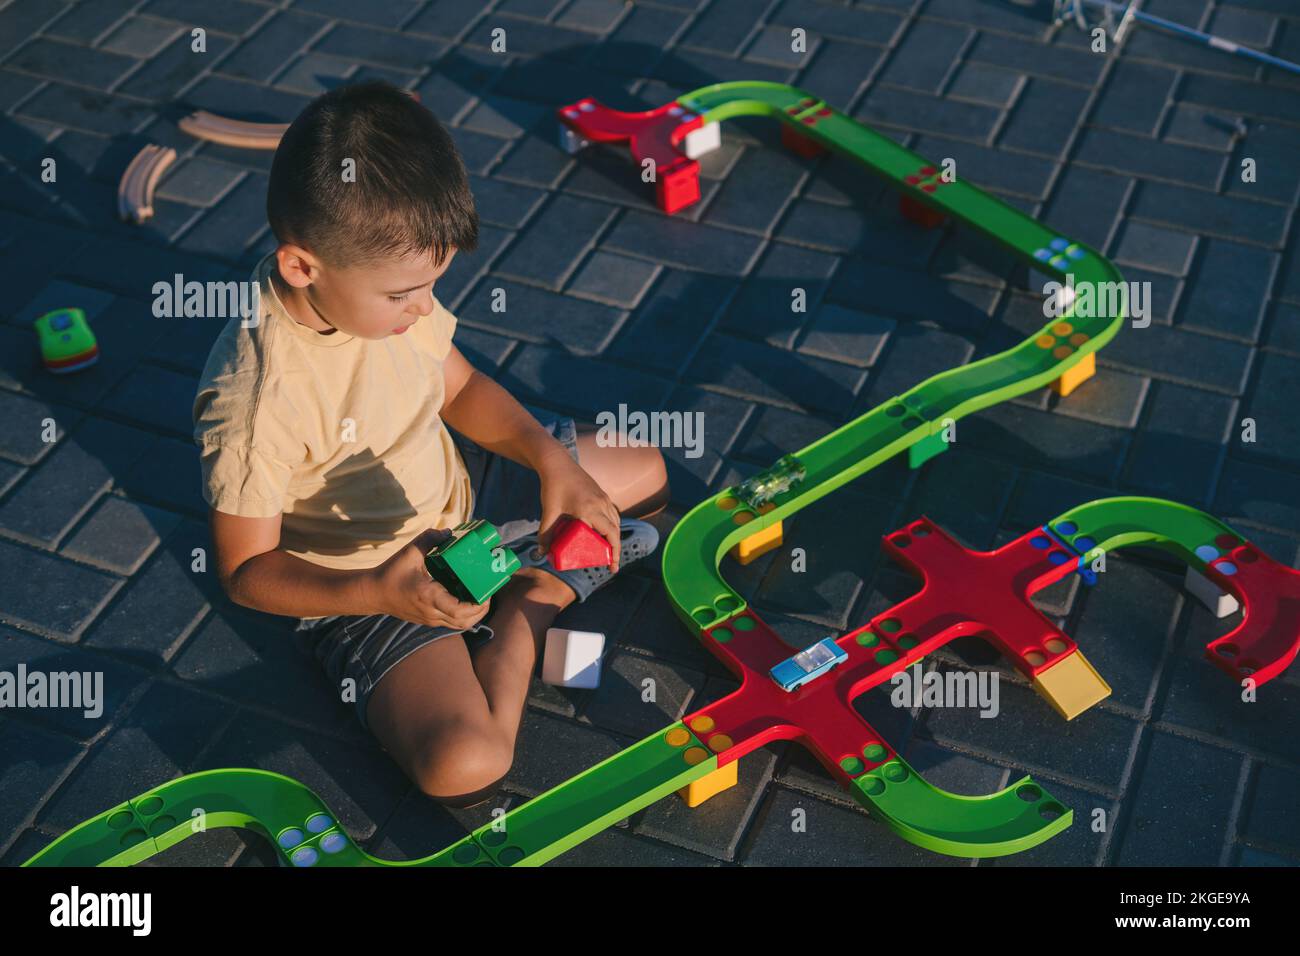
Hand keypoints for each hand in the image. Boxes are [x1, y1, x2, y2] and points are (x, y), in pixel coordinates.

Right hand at [363, 528, 490, 628]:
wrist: (373, 593)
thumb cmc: (391, 572)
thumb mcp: (410, 552)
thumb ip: (430, 539)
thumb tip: (449, 533)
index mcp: (429, 597)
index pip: (460, 610)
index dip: (478, 605)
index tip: (488, 591)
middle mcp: (431, 612)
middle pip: (465, 622)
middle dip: (482, 610)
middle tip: (489, 593)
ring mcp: (429, 619)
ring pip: (459, 625)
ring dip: (474, 615)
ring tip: (481, 597)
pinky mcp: (427, 620)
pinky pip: (451, 622)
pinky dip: (463, 614)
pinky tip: (466, 598)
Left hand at [536, 453, 621, 572]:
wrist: (557, 463)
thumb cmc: (553, 487)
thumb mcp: (548, 513)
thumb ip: (545, 534)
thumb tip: (541, 553)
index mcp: (590, 510)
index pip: (611, 534)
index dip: (614, 552)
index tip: (613, 566)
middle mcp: (601, 504)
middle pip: (615, 531)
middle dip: (614, 548)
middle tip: (609, 564)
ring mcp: (603, 497)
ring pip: (615, 521)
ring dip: (613, 536)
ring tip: (606, 550)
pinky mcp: (601, 494)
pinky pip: (612, 513)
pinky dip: (611, 525)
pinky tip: (604, 531)